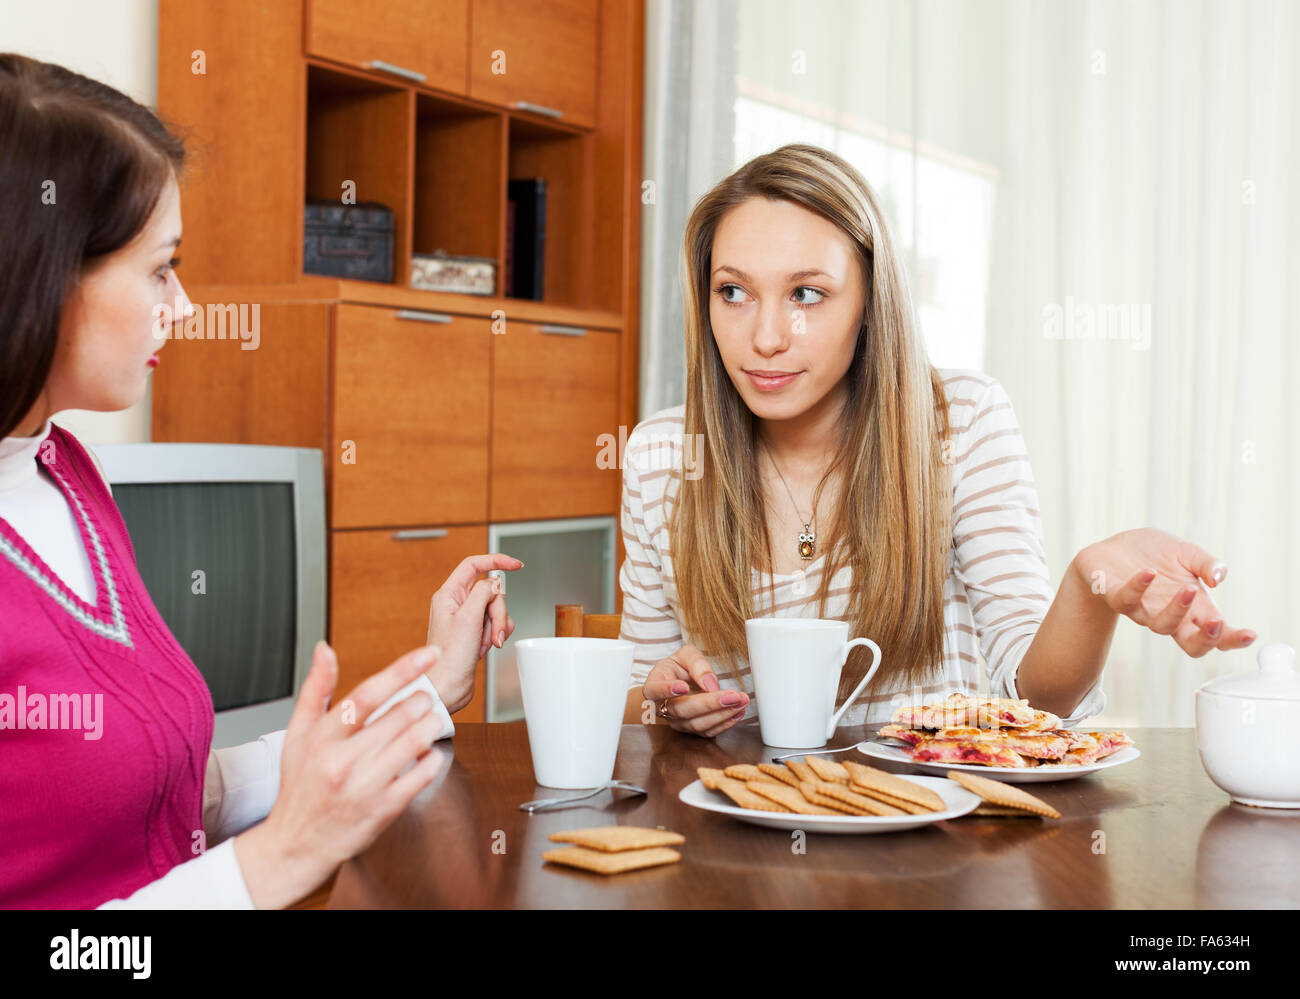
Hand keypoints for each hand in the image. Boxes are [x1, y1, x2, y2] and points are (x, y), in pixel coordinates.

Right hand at [234, 641, 450, 907]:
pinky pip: (422, 774)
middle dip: (422, 700)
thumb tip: (325, 649)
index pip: (368, 693)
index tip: (429, 654)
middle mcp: (342, 761)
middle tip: (424, 698)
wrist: (296, 845)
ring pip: (415, 741)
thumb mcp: (298, 734)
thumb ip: (316, 689)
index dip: (403, 669)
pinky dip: (432, 757)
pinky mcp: (384, 809)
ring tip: (429, 720)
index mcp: (323, 737)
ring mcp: (365, 786)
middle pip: (399, 715)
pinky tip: (427, 752)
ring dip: (431, 724)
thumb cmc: (300, 786)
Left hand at [426, 553, 521, 712]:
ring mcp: (466, 619)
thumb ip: (483, 593)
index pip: (474, 565)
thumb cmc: (448, 658)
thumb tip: (495, 582)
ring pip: (496, 609)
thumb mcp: (468, 618)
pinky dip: (496, 635)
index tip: (515, 565)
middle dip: (497, 611)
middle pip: (490, 591)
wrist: (447, 688)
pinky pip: (496, 624)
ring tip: (486, 643)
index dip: (496, 561)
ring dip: (497, 626)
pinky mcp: (475, 633)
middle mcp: (456, 604)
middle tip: (492, 630)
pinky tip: (487, 647)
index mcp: (448, 595)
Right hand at [643, 644, 749, 737]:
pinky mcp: (692, 729)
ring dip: (722, 714)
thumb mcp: (686, 655)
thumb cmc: (679, 668)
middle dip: (710, 704)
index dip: (667, 690)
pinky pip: (708, 731)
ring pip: (697, 724)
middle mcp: (663, 708)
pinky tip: (738, 711)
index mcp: (654, 685)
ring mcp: (677, 722)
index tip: (682, 686)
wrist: (680, 681)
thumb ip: (697, 664)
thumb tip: (710, 684)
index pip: (655, 690)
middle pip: (682, 710)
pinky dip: (726, 722)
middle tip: (732, 695)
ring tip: (741, 700)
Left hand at [1073, 528, 1255, 655]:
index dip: (1233, 638)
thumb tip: (1220, 577)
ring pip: (1160, 625)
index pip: (1216, 631)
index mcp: (1192, 606)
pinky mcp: (1116, 596)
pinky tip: (1149, 573)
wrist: (1112, 549)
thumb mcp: (1187, 553)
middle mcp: (1168, 613)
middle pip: (1191, 643)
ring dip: (1176, 610)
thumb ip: (1207, 564)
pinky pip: (1127, 600)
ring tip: (1187, 589)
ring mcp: (1142, 609)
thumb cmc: (1153, 555)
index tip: (1250, 634)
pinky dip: (1138, 588)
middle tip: (1216, 623)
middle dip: (1205, 639)